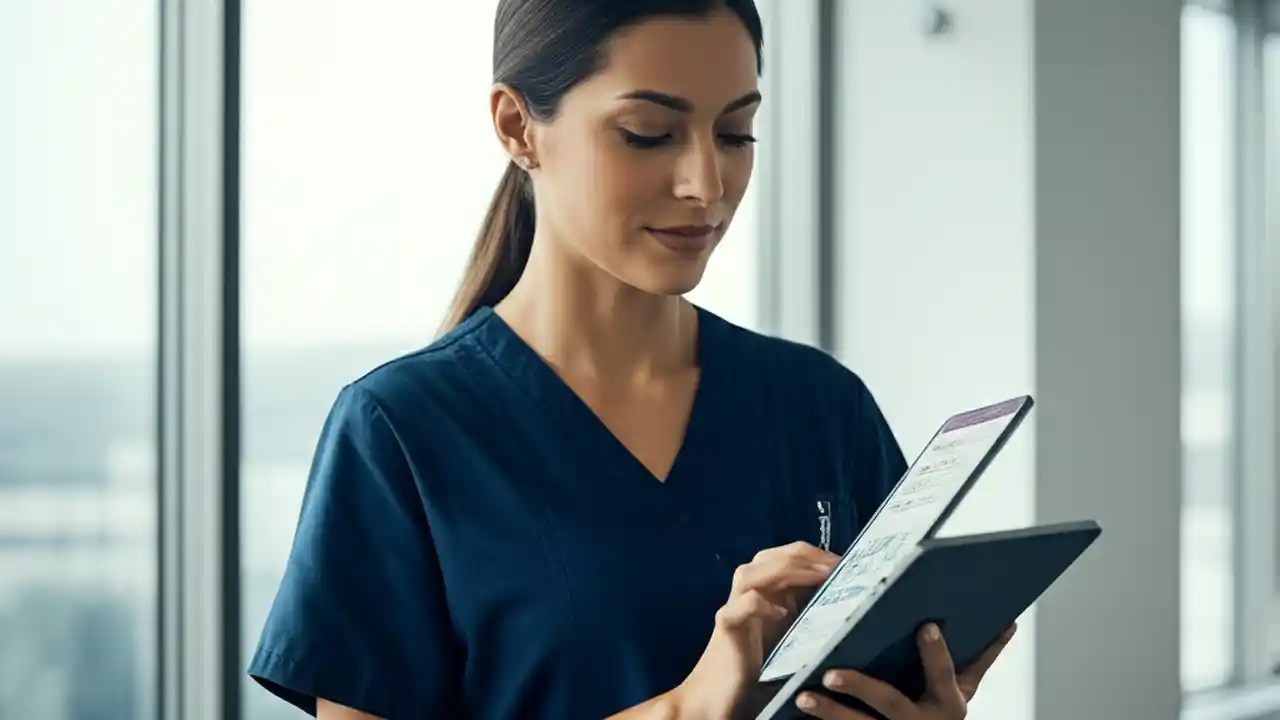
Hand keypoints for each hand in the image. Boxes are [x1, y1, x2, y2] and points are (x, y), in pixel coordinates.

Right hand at [671, 542, 840, 718]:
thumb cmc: (759, 664)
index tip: (849, 564)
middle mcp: (745, 590)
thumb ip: (808, 610)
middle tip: (838, 568)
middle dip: (808, 557)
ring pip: (751, 573)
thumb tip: (846, 595)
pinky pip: (743, 605)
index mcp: (763, 587)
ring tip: (818, 578)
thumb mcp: (791, 632)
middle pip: (772, 556)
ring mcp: (733, 606)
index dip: (818, 555)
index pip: (788, 555)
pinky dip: (762, 603)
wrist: (719, 693)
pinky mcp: (727, 626)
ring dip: (788, 570)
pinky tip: (783, 613)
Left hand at [794, 623, 1016, 718]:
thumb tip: (1008, 620)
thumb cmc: (942, 716)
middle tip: (832, 673)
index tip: (926, 626)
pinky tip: (796, 712)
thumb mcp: (964, 690)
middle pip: (890, 704)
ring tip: (804, 696)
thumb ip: (981, 657)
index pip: (944, 676)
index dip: (937, 654)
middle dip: (861, 688)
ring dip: (830, 713)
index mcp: (948, 704)